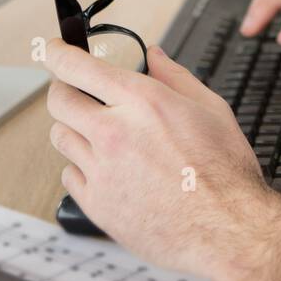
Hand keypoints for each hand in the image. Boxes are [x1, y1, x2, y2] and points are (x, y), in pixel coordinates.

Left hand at [44, 39, 280, 280]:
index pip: (76, 67)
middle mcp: (114, 133)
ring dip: (74, 129)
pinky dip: (82, 168)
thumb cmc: (224, 173)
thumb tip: (154, 56)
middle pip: (58, 100)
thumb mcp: (211, 109)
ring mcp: (101, 171)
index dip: (57, 53)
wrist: (226, 229)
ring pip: (60, 137)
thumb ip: (175, 77)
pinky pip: (70, 176)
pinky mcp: (97, 205)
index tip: (54, 51)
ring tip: (99, 135)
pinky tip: (107, 169)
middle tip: (78, 92)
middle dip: (64, 90)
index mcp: (141, 102)